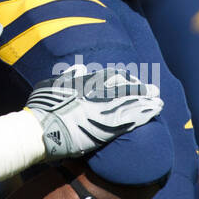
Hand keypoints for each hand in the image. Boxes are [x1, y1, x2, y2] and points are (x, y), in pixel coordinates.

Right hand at [26, 65, 162, 159]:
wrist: (41, 129)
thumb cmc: (42, 108)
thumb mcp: (53, 85)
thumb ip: (70, 77)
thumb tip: (79, 68)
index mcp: (85, 83)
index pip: (110, 78)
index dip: (124, 80)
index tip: (132, 80)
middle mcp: (97, 93)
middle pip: (125, 89)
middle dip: (140, 90)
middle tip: (153, 90)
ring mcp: (103, 110)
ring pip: (131, 102)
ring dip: (146, 102)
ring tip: (158, 101)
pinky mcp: (107, 127)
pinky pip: (131, 118)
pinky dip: (144, 114)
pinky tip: (154, 113)